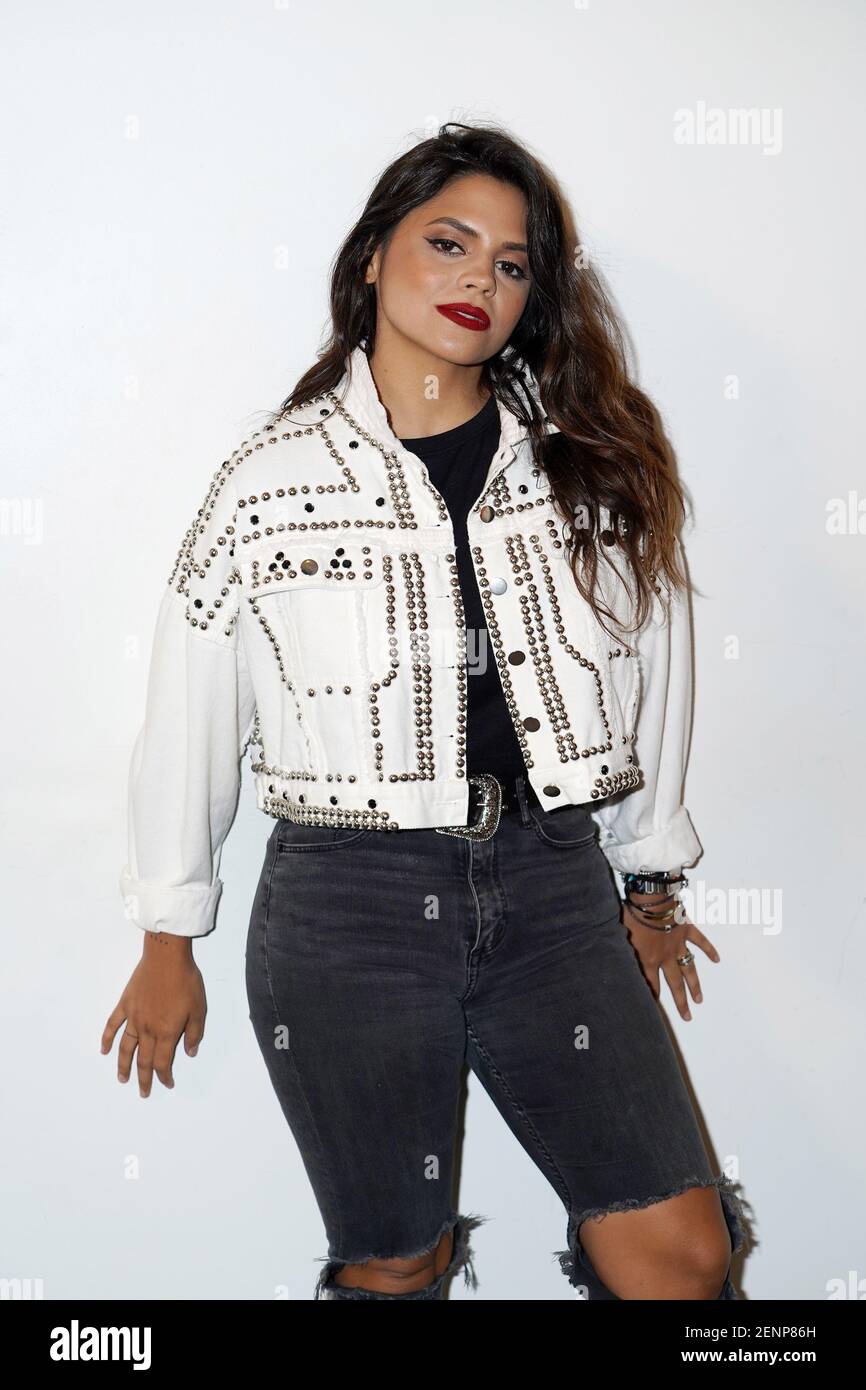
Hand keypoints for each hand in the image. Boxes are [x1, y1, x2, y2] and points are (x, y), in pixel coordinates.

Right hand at [101, 932, 205, 1095]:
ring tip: (122, 1079)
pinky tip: (103, 1050)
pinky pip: (112, 1025)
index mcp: (167, 1032)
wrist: (166, 958)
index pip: (163, 1062)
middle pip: (143, 1060)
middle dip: (144, 1079)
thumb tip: (189, 1053)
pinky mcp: (125, 1005)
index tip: (166, 1083)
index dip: (164, 1076)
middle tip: (143, 1092)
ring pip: (125, 1047)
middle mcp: (147, 1029)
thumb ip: (194, 1033)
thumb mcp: (199, 1009)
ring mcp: (133, 1017)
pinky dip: (107, 1039)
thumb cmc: (186, 982)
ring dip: (123, 1065)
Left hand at [621, 893, 719, 1020]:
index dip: (654, 996)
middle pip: (675, 984)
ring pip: (689, 969)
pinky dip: (709, 950)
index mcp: (648, 959)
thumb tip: (616, 960)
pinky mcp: (687, 930)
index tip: (657, 1009)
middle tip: (687, 1016)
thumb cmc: (632, 915)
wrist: (651, 899)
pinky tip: (716, 959)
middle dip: (681, 1001)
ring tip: (699, 999)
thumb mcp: (622, 936)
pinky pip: (700, 942)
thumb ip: (623, 951)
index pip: (651, 983)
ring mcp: (679, 944)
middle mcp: (666, 957)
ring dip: (695, 985)